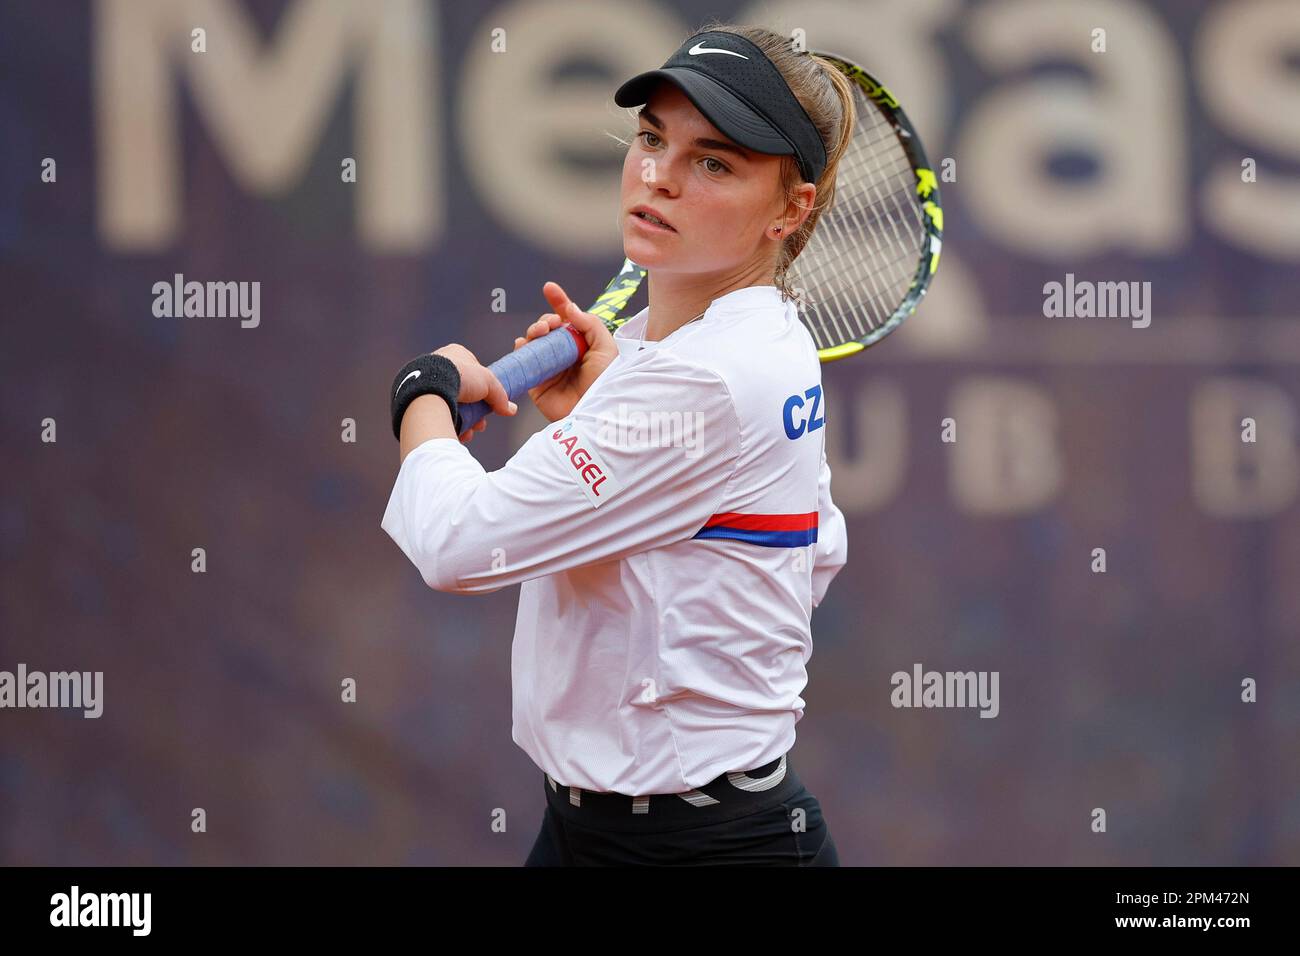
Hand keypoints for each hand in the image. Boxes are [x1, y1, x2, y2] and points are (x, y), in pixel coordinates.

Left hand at [432, 343, 515, 442]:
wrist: (430, 389)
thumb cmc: (461, 377)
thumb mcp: (489, 382)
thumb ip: (501, 396)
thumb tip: (511, 410)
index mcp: (456, 353)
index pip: (475, 371)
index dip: (485, 390)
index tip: (489, 404)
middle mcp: (439, 364)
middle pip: (464, 392)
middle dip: (475, 412)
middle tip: (480, 424)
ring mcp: (427, 380)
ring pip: (451, 404)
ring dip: (464, 420)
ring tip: (469, 432)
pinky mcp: (416, 396)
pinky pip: (437, 410)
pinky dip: (448, 422)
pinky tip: (456, 432)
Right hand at [514, 281, 617, 422]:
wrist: (594, 411)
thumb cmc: (606, 381)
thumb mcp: (606, 348)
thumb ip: (590, 323)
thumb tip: (569, 308)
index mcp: (582, 344)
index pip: (568, 319)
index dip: (558, 301)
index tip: (549, 287)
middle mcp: (564, 354)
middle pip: (548, 328)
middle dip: (546, 320)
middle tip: (550, 325)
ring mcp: (550, 367)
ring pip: (534, 341)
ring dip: (534, 331)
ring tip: (541, 332)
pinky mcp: (537, 383)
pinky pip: (524, 361)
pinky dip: (521, 349)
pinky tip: (525, 344)